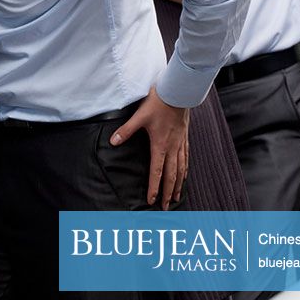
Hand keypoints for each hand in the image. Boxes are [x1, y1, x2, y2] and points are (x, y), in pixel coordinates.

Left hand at [110, 87, 189, 208]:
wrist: (178, 92)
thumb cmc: (159, 103)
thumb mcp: (139, 116)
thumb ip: (126, 130)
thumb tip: (113, 142)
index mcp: (160, 145)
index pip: (157, 172)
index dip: (154, 188)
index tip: (152, 201)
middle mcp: (172, 147)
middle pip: (171, 176)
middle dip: (169, 193)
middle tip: (166, 207)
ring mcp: (180, 143)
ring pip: (181, 169)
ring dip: (179, 184)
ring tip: (178, 197)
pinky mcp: (185, 137)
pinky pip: (186, 158)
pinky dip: (185, 169)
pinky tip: (185, 174)